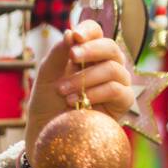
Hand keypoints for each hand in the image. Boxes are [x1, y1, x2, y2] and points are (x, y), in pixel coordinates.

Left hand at [25, 20, 135, 163]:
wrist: (46, 137)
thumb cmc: (46, 107)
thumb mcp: (46, 79)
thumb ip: (57, 54)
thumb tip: (72, 32)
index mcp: (86, 57)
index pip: (97, 33)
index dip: (89, 30)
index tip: (75, 36)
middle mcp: (104, 67)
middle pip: (111, 46)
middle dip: (90, 49)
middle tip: (71, 55)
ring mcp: (116, 84)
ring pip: (114, 67)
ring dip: (86, 77)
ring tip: (64, 92)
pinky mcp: (122, 104)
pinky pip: (118, 90)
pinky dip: (97, 92)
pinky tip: (77, 103)